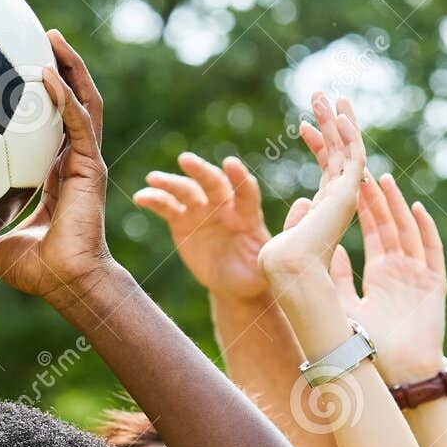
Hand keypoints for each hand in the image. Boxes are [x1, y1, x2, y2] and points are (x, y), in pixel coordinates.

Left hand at [0, 30, 113, 305]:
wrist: (68, 285)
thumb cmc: (39, 273)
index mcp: (56, 177)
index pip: (52, 127)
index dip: (43, 99)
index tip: (20, 73)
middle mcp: (73, 164)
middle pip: (72, 103)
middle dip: (61, 68)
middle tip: (39, 38)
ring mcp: (85, 163)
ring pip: (83, 102)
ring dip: (69, 68)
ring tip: (51, 38)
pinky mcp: (90, 168)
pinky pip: (78, 122)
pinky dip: (63, 96)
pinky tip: (45, 73)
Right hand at [135, 153, 270, 301]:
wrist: (233, 286)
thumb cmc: (256, 276)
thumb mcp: (272, 265)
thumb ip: (283, 240)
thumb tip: (305, 203)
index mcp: (248, 215)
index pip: (245, 191)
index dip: (239, 177)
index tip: (231, 164)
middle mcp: (224, 206)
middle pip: (213, 183)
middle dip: (200, 171)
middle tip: (186, 160)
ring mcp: (201, 210)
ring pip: (186, 191)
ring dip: (170, 182)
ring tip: (154, 178)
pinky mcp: (181, 220)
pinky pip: (166, 207)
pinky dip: (154, 199)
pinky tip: (140, 197)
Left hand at [258, 94, 365, 287]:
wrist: (289, 272)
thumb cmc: (282, 263)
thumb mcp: (287, 236)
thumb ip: (298, 219)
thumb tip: (303, 203)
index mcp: (325, 209)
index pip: (327, 168)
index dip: (318, 143)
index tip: (303, 125)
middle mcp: (339, 201)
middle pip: (339, 152)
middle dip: (330, 123)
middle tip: (320, 96)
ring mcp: (344, 197)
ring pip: (347, 150)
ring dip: (337, 120)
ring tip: (325, 94)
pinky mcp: (346, 195)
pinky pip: (354, 159)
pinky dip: (350, 136)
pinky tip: (341, 115)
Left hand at [301, 122, 446, 384]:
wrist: (401, 377)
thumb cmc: (373, 350)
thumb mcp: (347, 309)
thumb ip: (340, 280)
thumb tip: (327, 252)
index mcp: (380, 276)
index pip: (371, 234)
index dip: (363, 209)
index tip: (351, 185)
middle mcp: (401, 272)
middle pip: (389, 226)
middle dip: (376, 199)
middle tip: (361, 169)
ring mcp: (419, 276)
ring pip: (408, 232)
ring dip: (395, 206)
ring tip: (381, 180)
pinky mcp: (433, 285)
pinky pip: (430, 252)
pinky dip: (423, 230)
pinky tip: (414, 209)